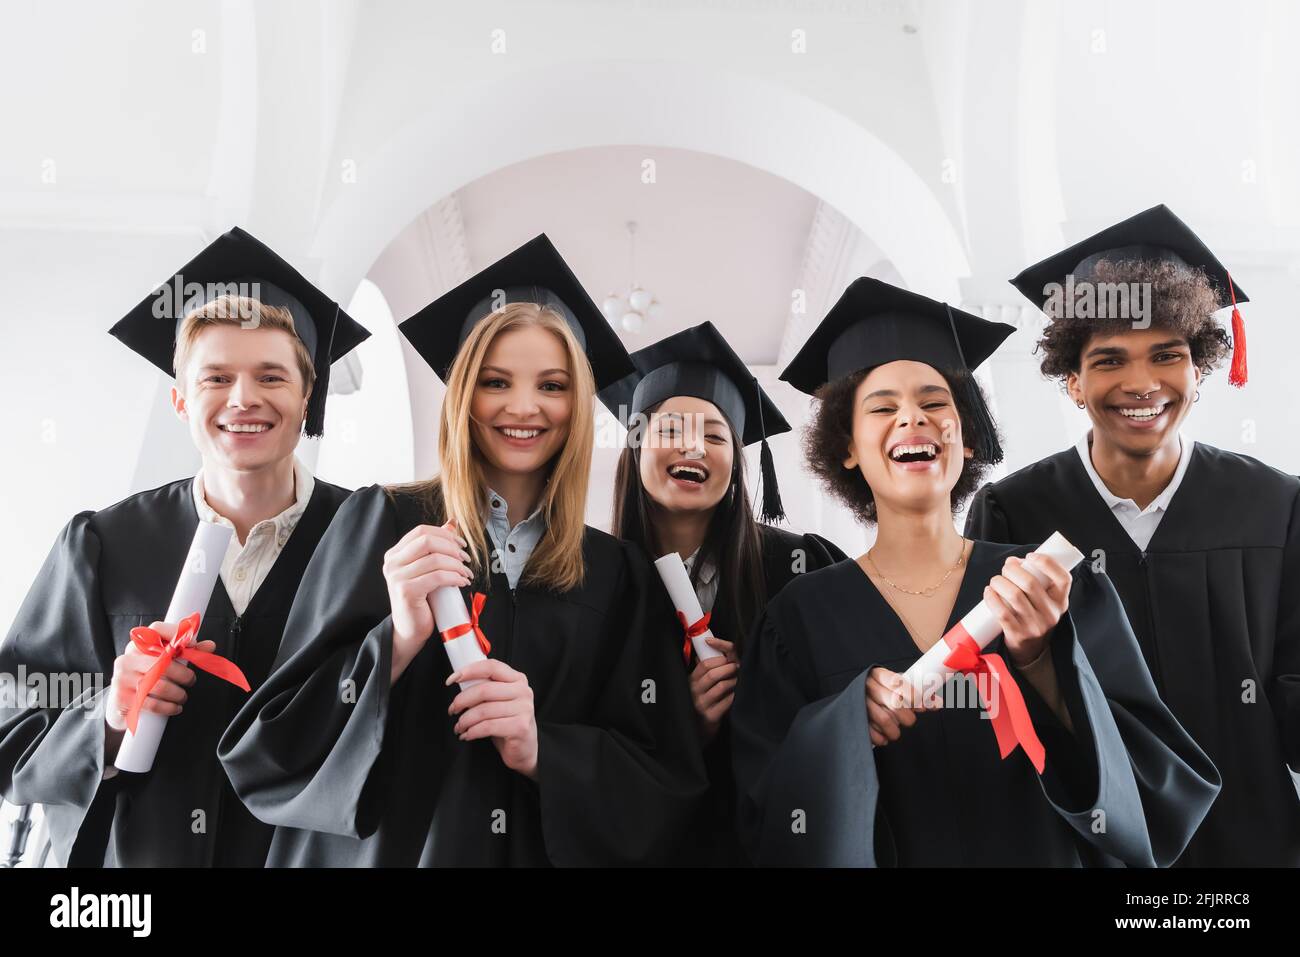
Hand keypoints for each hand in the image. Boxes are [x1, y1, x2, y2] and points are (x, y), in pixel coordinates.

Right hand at [106, 621, 215, 730]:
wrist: (120, 702)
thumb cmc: (146, 677)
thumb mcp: (162, 661)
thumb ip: (186, 651)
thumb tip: (209, 646)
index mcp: (138, 645)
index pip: (156, 629)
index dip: (177, 633)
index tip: (193, 643)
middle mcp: (127, 658)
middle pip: (164, 662)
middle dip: (184, 674)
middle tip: (191, 680)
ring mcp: (122, 678)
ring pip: (161, 685)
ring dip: (178, 693)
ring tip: (183, 696)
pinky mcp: (122, 698)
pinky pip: (152, 703)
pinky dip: (169, 707)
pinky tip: (174, 706)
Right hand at [384, 520, 472, 679]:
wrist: (409, 630)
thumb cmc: (420, 599)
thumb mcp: (428, 569)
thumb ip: (436, 546)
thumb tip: (451, 523)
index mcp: (395, 554)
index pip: (421, 531)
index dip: (445, 535)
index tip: (461, 545)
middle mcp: (392, 563)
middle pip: (427, 541)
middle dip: (452, 548)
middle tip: (465, 560)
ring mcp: (396, 577)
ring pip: (435, 559)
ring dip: (457, 566)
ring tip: (466, 574)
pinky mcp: (406, 591)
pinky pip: (437, 577)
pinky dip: (454, 577)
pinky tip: (462, 582)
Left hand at [448, 659, 537, 778]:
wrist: (524, 749)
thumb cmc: (507, 722)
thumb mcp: (499, 700)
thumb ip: (486, 688)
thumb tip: (460, 681)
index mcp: (517, 679)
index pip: (491, 667)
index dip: (469, 671)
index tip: (451, 679)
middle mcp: (523, 691)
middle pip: (484, 690)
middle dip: (461, 701)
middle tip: (452, 710)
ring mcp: (524, 709)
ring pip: (483, 711)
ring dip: (464, 720)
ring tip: (459, 726)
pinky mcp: (520, 727)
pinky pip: (487, 726)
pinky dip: (472, 732)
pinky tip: (467, 735)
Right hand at [689, 637, 736, 741]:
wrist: (696, 731)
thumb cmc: (699, 704)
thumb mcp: (696, 687)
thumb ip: (702, 671)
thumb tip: (708, 650)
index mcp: (690, 682)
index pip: (703, 664)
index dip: (718, 658)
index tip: (729, 658)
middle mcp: (694, 692)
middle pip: (712, 674)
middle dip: (728, 668)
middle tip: (737, 667)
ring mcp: (702, 705)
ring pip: (721, 686)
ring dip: (733, 681)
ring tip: (739, 679)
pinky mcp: (711, 717)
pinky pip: (727, 702)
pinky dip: (735, 695)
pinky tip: (737, 693)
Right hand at [865, 667, 934, 747]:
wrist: (860, 697)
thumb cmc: (885, 692)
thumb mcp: (899, 687)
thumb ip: (919, 694)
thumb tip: (937, 704)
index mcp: (880, 674)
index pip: (900, 683)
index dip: (914, 697)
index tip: (922, 707)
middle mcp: (868, 686)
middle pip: (895, 702)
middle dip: (907, 717)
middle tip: (909, 720)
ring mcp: (860, 702)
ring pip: (885, 720)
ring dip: (895, 731)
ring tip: (896, 731)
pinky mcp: (856, 718)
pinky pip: (871, 732)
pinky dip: (881, 738)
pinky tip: (884, 736)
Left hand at [983, 553, 1071, 667]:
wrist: (1031, 648)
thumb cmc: (1034, 613)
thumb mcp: (1044, 599)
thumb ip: (1035, 579)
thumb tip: (1013, 561)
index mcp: (1061, 601)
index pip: (1064, 578)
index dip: (1047, 563)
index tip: (1030, 556)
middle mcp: (1051, 614)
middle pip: (1030, 583)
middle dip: (1012, 570)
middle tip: (1005, 569)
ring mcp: (1035, 626)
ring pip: (1014, 595)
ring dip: (999, 582)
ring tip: (995, 581)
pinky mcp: (1018, 634)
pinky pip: (1002, 612)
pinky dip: (992, 598)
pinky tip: (988, 592)